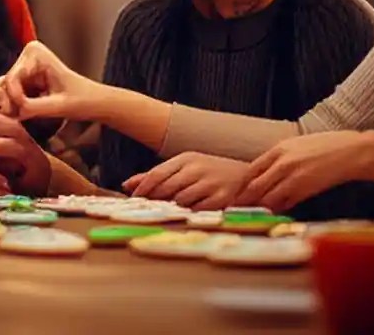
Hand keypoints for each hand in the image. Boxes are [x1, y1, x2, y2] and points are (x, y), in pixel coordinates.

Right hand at [0, 41, 90, 119]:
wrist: (92, 102)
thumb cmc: (81, 99)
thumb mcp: (59, 105)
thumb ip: (35, 108)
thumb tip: (14, 113)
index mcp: (36, 53)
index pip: (14, 77)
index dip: (14, 96)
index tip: (23, 112)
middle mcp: (25, 57)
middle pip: (4, 82)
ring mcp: (21, 69)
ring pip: (1, 90)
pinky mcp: (20, 83)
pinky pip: (6, 96)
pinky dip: (1, 108)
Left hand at [122, 152, 247, 209]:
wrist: (246, 177)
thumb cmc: (208, 173)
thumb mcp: (183, 168)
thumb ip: (155, 176)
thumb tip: (127, 185)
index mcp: (186, 159)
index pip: (157, 173)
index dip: (143, 188)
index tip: (133, 199)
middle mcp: (198, 168)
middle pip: (167, 187)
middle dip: (155, 200)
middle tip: (148, 209)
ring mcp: (211, 182)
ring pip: (181, 200)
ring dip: (174, 207)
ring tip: (172, 211)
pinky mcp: (223, 198)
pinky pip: (198, 210)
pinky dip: (191, 213)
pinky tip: (190, 214)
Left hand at [236, 130, 373, 211]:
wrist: (351, 151)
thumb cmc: (324, 147)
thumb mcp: (296, 146)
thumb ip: (278, 159)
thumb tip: (263, 175)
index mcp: (278, 150)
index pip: (250, 170)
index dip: (240, 185)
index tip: (233, 195)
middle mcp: (282, 163)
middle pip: (254, 186)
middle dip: (243, 200)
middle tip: (235, 211)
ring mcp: (294, 177)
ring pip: (268, 198)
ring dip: (259, 208)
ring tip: (252, 216)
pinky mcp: (306, 189)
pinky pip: (286, 203)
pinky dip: (278, 209)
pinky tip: (274, 213)